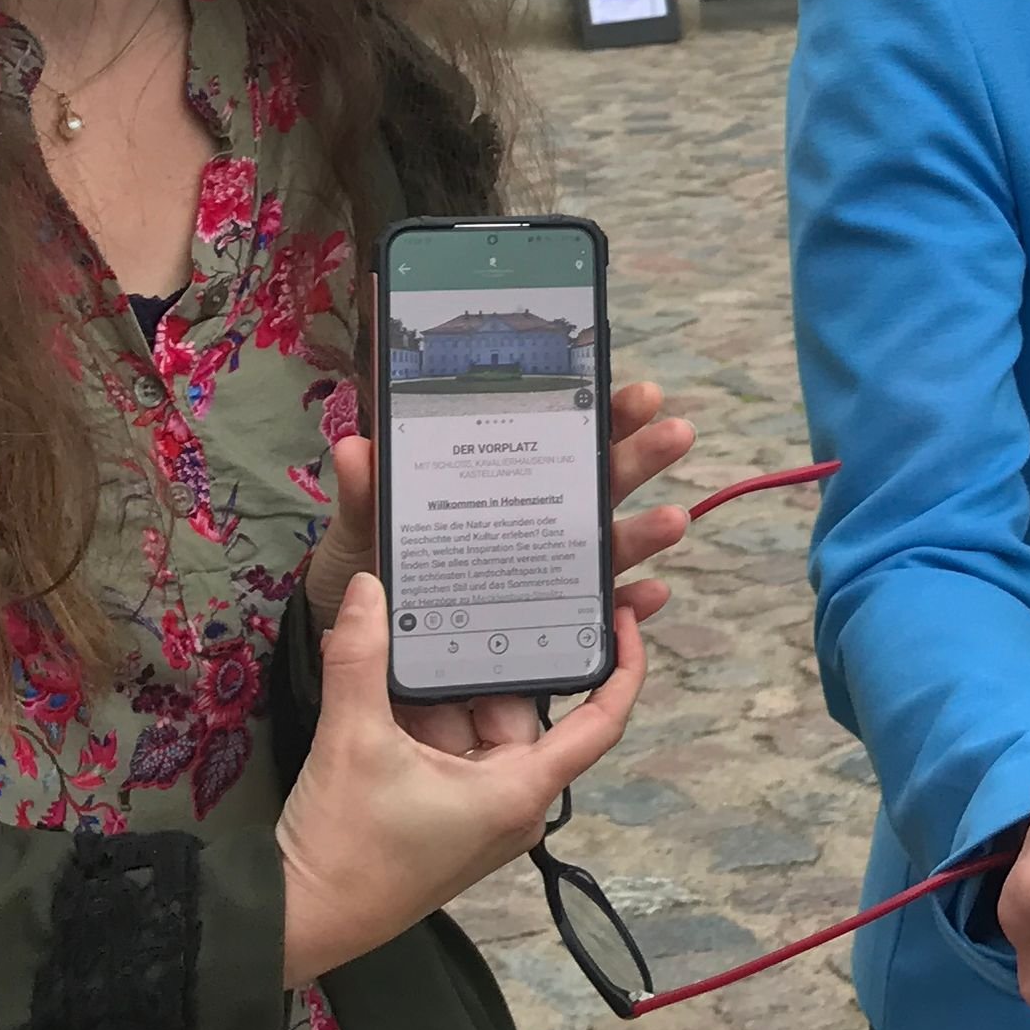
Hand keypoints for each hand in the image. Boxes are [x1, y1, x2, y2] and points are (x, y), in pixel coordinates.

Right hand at [276, 573, 649, 984]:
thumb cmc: (343, 846)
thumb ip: (361, 658)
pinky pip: (454, 751)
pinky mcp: (448, 818)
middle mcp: (514, 804)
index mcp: (520, 790)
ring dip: (440, 693)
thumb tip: (368, 585)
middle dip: (480, 667)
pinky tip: (385, 685)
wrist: (296, 920)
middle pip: (520, 711)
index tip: (624, 615)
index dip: (622, 665)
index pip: (600, 721)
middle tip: (456, 608)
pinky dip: (425, 721)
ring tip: (406, 639)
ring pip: (478, 727)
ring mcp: (480, 815)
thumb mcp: (353, 740)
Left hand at [299, 380, 695, 644]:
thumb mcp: (362, 524)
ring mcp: (540, 570)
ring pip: (603, 544)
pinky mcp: (542, 622)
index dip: (598, 411)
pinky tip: (651, 595)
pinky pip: (591, 612)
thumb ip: (365, 493)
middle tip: (674, 433)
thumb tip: (355, 449)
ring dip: (644, 531)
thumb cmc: (367, 567)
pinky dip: (625, 604)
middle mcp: (529, 518)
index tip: (633, 392)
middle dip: (639, 455)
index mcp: (495, 479)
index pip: (554, 436)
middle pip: (594, 482)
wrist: (361, 637)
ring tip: (673, 520)